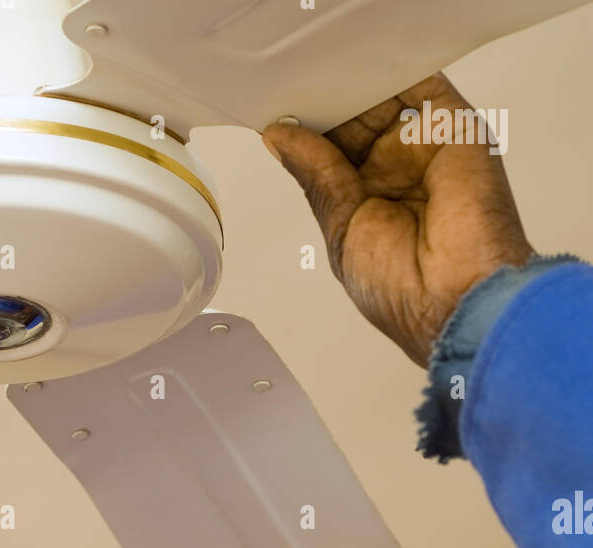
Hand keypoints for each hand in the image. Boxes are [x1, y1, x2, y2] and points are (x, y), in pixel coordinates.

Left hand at [262, 74, 534, 366]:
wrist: (456, 299)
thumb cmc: (401, 290)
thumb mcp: (341, 228)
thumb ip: (318, 174)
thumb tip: (280, 137)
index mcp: (367, 201)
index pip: (331, 150)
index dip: (305, 131)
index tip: (275, 110)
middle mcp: (397, 171)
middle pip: (355, 117)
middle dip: (325, 101)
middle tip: (292, 86)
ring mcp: (426, 146)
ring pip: (385, 95)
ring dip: (353, 82)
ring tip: (317, 73)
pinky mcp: (455, 126)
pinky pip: (423, 82)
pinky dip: (390, 67)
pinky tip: (358, 65)